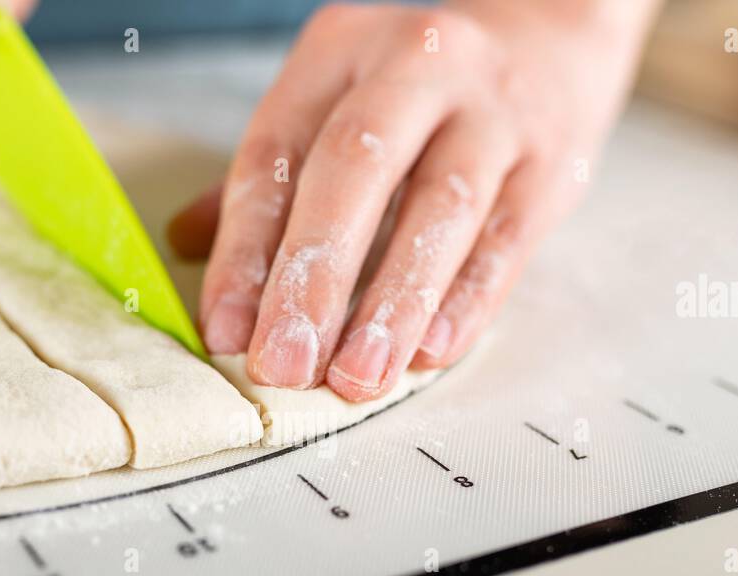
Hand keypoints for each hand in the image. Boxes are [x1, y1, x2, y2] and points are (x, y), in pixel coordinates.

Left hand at [169, 1, 658, 399]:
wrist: (550, 35)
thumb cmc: (419, 92)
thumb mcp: (335, 102)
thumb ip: (270, 176)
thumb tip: (186, 246)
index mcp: (338, 53)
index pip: (277, 154)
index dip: (245, 250)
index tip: (225, 333)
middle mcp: (416, 69)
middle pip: (355, 172)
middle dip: (314, 279)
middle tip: (283, 366)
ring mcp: (492, 112)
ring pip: (440, 209)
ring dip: (393, 304)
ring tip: (356, 378)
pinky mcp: (550, 164)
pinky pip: (506, 240)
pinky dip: (467, 301)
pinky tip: (430, 353)